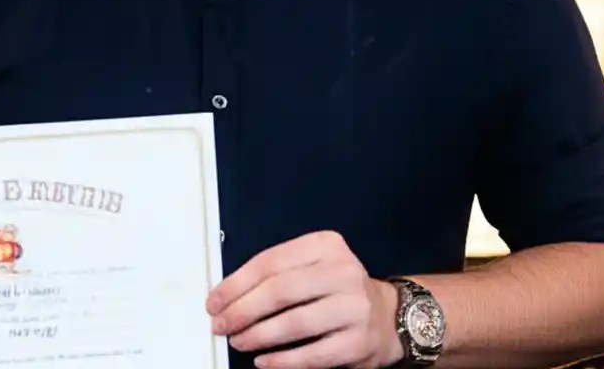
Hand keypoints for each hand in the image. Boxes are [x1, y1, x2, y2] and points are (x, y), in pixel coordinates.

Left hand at [206, 231, 401, 368]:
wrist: (388, 316)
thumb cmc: (337, 290)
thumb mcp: (313, 265)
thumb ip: (276, 274)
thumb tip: (227, 296)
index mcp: (325, 246)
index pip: (270, 262)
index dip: (236, 284)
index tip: (214, 301)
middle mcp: (343, 272)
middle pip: (280, 291)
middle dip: (242, 311)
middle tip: (221, 324)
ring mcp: (354, 307)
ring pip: (294, 323)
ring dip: (257, 336)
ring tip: (239, 341)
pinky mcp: (359, 341)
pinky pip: (312, 354)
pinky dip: (282, 360)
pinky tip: (264, 361)